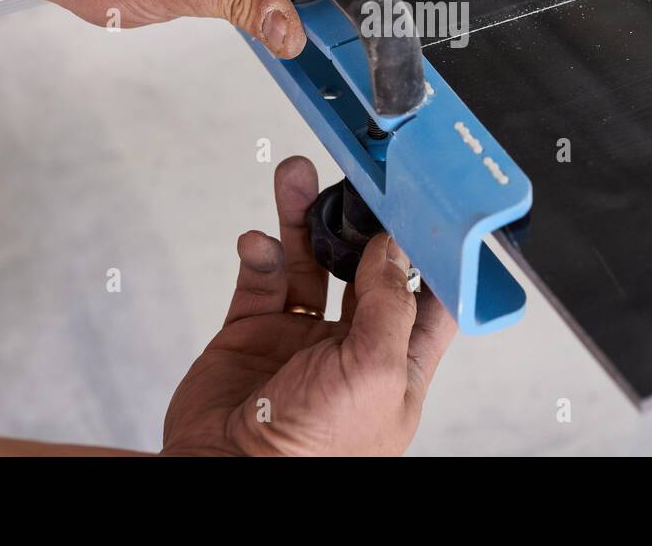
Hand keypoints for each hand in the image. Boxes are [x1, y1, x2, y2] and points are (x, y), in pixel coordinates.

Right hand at [162, 156, 455, 455]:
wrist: (224, 475)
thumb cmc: (315, 451)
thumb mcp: (374, 373)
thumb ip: (388, 305)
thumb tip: (395, 248)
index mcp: (396, 364)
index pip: (428, 297)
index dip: (428, 251)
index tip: (424, 202)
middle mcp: (352, 346)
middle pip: (364, 266)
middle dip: (357, 220)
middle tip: (351, 177)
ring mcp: (300, 338)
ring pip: (308, 260)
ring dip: (302, 218)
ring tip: (295, 175)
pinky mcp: (253, 332)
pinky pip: (261, 277)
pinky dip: (259, 251)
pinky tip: (257, 241)